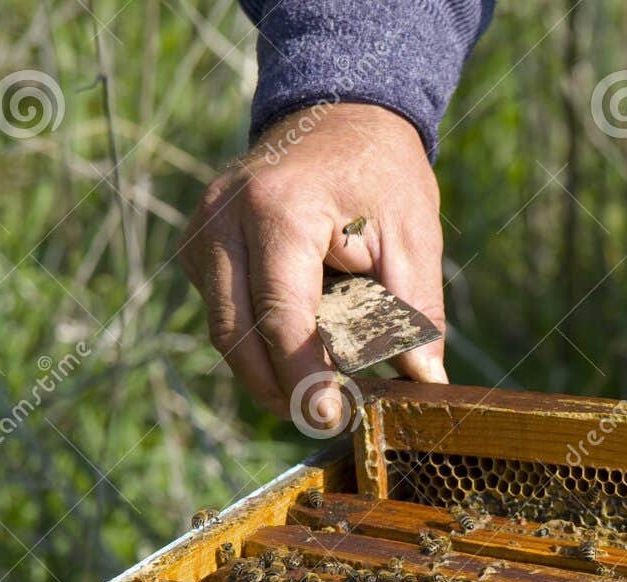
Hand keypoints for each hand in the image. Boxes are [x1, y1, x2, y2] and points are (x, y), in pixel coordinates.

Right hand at [179, 103, 447, 425]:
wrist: (339, 117)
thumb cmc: (382, 176)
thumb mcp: (414, 236)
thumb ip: (416, 312)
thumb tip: (427, 383)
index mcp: (280, 210)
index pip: (283, 315)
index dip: (304, 376)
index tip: (329, 417)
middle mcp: (225, 218)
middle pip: (237, 333)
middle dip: (279, 387)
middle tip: (325, 420)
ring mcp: (202, 229)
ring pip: (223, 329)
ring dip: (265, 370)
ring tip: (317, 393)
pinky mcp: (199, 244)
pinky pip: (222, 310)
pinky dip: (256, 339)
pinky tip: (297, 349)